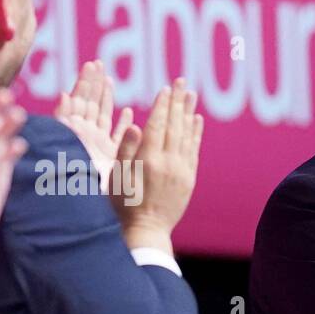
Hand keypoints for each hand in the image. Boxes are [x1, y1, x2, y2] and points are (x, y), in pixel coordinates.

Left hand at [54, 60, 133, 188]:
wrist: (79, 204)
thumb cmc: (68, 176)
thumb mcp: (63, 144)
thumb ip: (64, 119)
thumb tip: (64, 94)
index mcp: (74, 130)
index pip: (80, 100)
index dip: (85, 82)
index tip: (91, 65)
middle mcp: (85, 136)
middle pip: (90, 104)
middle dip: (94, 84)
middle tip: (98, 64)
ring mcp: (97, 146)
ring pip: (102, 117)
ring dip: (105, 98)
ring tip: (109, 81)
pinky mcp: (109, 158)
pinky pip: (117, 138)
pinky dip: (122, 125)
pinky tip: (128, 113)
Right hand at [113, 78, 202, 254]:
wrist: (147, 231)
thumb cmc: (124, 206)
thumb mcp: (117, 178)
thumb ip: (125, 151)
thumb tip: (134, 125)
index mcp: (148, 160)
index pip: (156, 125)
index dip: (161, 105)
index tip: (165, 88)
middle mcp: (168, 162)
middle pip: (173, 125)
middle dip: (176, 102)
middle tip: (181, 82)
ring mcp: (181, 170)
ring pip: (186, 135)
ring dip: (188, 112)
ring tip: (191, 94)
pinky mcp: (188, 179)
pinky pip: (194, 150)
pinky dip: (195, 133)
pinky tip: (197, 119)